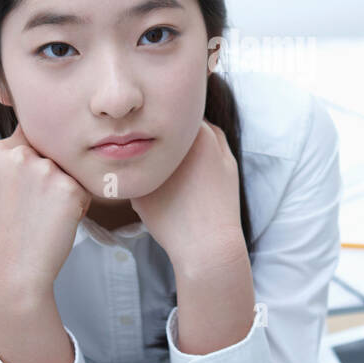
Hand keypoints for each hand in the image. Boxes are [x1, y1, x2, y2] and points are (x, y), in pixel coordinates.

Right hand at [0, 122, 91, 300]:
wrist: (16, 267)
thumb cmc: (13, 226)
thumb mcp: (2, 182)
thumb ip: (19, 156)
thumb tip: (51, 131)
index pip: (32, 137)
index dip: (36, 161)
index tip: (26, 190)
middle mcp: (17, 154)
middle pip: (53, 152)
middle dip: (52, 175)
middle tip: (35, 206)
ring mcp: (42, 169)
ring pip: (69, 169)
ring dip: (66, 189)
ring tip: (45, 214)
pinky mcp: (66, 186)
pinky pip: (83, 188)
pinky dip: (78, 204)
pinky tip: (57, 221)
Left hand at [130, 119, 244, 272]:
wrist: (206, 243)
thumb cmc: (221, 204)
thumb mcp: (228, 163)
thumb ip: (214, 135)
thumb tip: (196, 121)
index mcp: (198, 133)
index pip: (181, 119)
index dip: (183, 134)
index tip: (189, 153)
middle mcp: (170, 145)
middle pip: (159, 134)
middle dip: (164, 147)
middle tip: (178, 172)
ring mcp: (150, 165)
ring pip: (145, 155)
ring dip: (152, 163)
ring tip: (172, 188)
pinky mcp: (136, 185)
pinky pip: (136, 176)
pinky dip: (144, 183)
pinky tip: (161, 200)